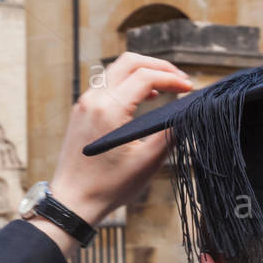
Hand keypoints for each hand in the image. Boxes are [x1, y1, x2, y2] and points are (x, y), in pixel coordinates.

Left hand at [48, 53, 193, 228]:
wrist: (73, 200)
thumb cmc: (108, 187)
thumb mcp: (147, 163)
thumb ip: (168, 134)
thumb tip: (184, 114)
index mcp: (109, 110)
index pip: (145, 77)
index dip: (172, 79)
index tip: (189, 89)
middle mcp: (93, 99)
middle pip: (129, 62)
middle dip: (158, 66)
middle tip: (180, 79)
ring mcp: (85, 102)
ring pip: (117, 70)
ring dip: (143, 73)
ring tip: (166, 86)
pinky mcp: (82, 110)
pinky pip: (108, 84)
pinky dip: (129, 83)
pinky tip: (145, 97)